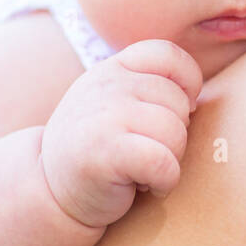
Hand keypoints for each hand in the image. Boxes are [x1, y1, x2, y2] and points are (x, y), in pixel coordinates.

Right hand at [39, 39, 202, 227]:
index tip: (180, 112)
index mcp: (113, 69)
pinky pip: (163, 161)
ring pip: (174, 132)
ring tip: (145, 170)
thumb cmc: (95, 148)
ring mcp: (103, 116)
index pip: (167, 54)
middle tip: (150, 152)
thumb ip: (145, 87)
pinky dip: (165, 181)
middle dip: (176, 134)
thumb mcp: (112, 103)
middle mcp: (107, 86)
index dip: (187, 82)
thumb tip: (196, 99)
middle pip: (178, 102)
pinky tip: (148, 186)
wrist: (49, 191)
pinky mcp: (104, 152)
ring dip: (171, 160)